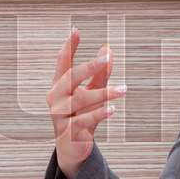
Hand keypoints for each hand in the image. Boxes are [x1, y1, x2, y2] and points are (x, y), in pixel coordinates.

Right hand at [48, 28, 125, 178]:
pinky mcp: (68, 131)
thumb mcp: (91, 93)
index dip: (68, 47)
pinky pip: (84, 120)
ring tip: (123, 89)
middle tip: (106, 58)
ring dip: (103, 93)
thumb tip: (108, 48)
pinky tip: (113, 109)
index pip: (62, 63)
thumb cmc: (80, 114)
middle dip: (88, 67)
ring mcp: (60, 115)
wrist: (71, 148)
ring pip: (81, 99)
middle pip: (70, 78)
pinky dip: (99, 114)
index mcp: (59, 85)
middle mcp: (55, 98)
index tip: (76, 30)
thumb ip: (99, 73)